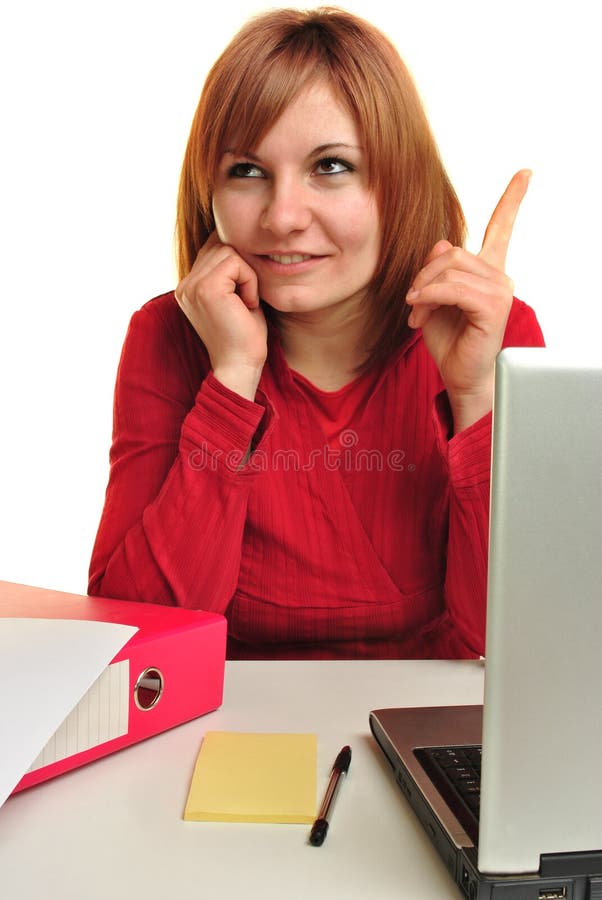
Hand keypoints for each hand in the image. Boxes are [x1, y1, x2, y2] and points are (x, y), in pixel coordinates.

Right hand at [175, 233, 267, 399]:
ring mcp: (192, 286)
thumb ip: (230, 271)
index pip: (212, 249)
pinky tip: (248, 305)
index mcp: (188, 287)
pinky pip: (236, 263)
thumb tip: (238, 237)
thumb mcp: (235, 297)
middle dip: (242, 269)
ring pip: (229, 251)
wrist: (240, 366)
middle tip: (246, 302)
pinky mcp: (206, 288)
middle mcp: (184, 285)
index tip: (244, 293)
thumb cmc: (245, 335)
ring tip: (246, 304)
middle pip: (220, 245)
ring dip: (248, 276)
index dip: (236, 263)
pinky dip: (250, 282)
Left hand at [406, 170, 530, 430]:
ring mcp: (499, 290)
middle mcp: (498, 276)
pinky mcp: (492, 307)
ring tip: (415, 313)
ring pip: (449, 268)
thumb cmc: (449, 340)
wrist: (460, 375)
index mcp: (487, 271)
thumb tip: (441, 246)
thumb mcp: (434, 298)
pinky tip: (419, 311)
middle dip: (423, 276)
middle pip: (451, 252)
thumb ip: (437, 270)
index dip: (513, 199)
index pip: (501, 228)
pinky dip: (430, 297)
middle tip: (411, 302)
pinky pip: (453, 288)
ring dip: (423, 290)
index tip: (525, 173)